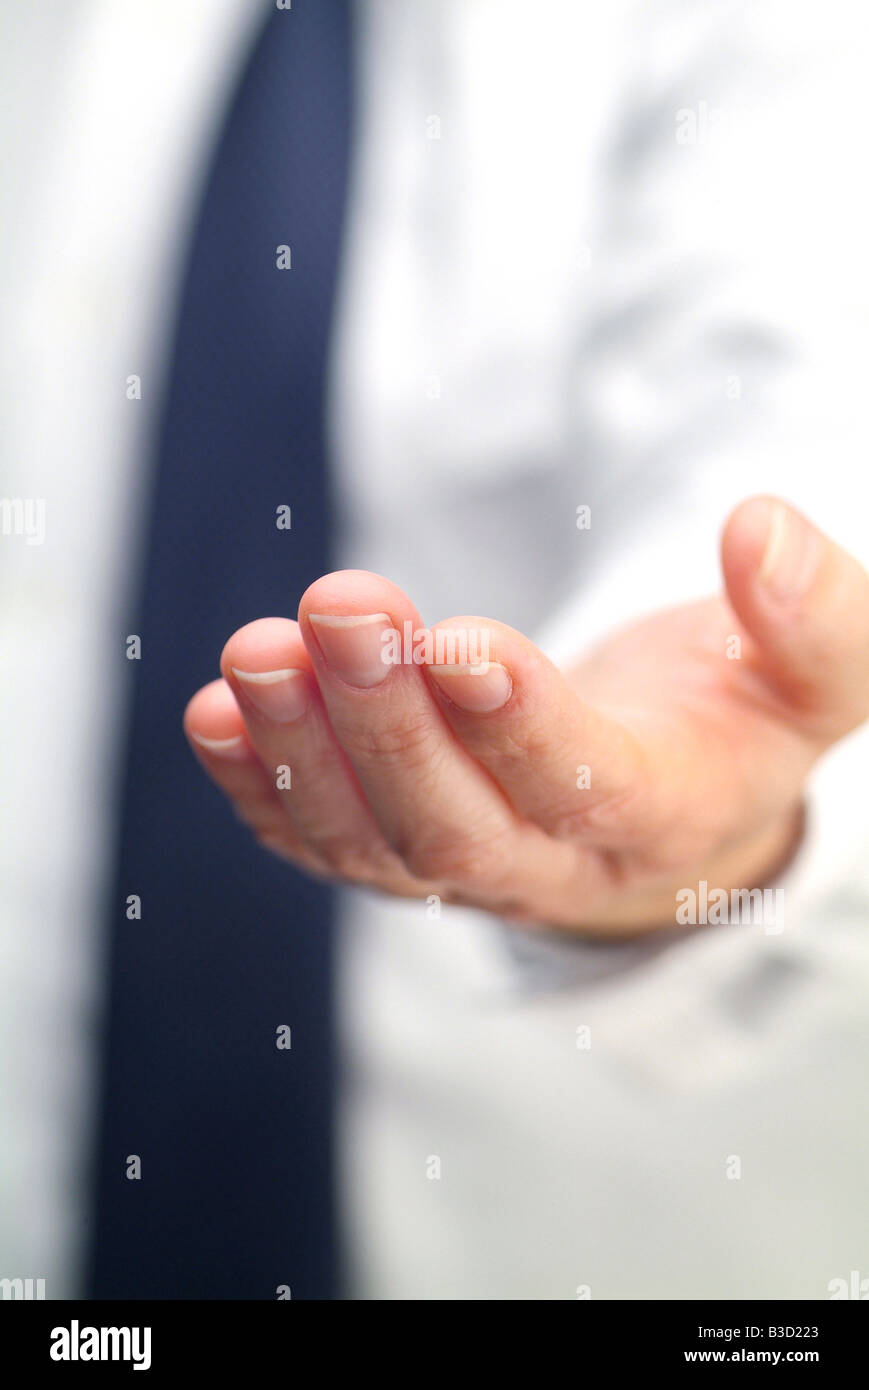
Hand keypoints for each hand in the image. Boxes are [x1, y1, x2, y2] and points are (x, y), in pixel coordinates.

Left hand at [184, 496, 868, 934]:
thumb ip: (818, 618)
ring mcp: (464, 867)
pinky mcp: (398, 851)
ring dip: (301, 750)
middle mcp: (550, 864)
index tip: (459, 639)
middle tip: (339, 608)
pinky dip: (258, 786)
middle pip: (453, 824)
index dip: (520, 724)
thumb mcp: (817, 677)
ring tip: (253, 654)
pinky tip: (215, 713)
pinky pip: (321, 841)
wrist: (672, 799)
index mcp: (662, 819)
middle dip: (388, 721)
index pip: (586, 787)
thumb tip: (762, 528)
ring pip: (369, 841)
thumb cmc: (738, 718)